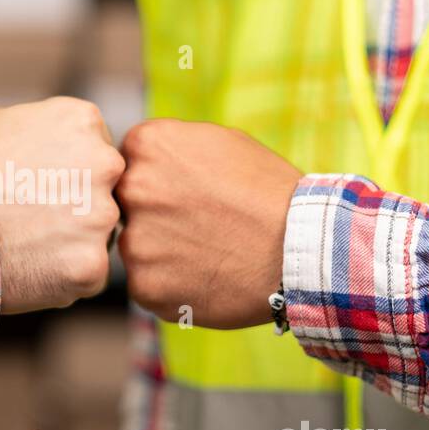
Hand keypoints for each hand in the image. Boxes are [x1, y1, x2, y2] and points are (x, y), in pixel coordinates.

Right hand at [0, 97, 124, 312]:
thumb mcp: (8, 124)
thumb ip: (54, 132)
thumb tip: (76, 143)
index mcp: (83, 121)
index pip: (95, 153)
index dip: (65, 176)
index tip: (35, 188)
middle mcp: (104, 163)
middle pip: (104, 193)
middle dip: (76, 209)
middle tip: (32, 221)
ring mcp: (101, 216)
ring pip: (99, 235)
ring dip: (71, 243)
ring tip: (25, 245)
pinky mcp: (92, 264)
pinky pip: (89, 274)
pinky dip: (64, 278)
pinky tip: (30, 268)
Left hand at [116, 119, 302, 328]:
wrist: (302, 247)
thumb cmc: (268, 191)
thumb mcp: (221, 142)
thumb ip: (172, 147)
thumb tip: (142, 160)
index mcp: (146, 145)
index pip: (130, 164)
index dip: (160, 180)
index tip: (187, 192)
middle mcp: (132, 189)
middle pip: (126, 206)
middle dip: (155, 216)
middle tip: (198, 226)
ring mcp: (135, 241)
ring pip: (137, 248)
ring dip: (161, 253)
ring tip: (207, 252)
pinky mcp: (144, 287)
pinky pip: (148, 285)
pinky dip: (171, 285)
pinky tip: (205, 277)